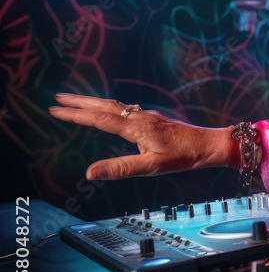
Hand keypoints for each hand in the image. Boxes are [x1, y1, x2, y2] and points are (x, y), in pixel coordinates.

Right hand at [48, 93, 234, 179]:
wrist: (210, 145)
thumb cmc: (185, 157)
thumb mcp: (152, 167)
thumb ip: (121, 169)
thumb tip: (90, 173)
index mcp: (136, 128)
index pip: (99, 118)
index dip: (76, 114)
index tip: (55, 110)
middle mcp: (140, 117)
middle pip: (105, 106)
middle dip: (80, 101)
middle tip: (58, 98)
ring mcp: (148, 116)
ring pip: (115, 106)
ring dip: (94, 102)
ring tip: (76, 101)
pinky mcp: (155, 119)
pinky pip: (126, 109)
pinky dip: (110, 107)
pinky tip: (110, 111)